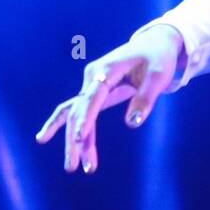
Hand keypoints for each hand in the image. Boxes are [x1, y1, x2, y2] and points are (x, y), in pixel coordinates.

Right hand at [35, 25, 184, 174]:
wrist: (155, 42)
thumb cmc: (158, 58)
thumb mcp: (158, 76)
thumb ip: (146, 98)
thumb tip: (133, 124)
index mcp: (107, 70)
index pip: (92, 98)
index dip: (86, 119)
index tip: (79, 139)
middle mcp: (93, 76)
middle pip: (79, 110)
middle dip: (77, 139)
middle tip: (76, 167)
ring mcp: (91, 83)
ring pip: (75, 114)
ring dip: (74, 139)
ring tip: (72, 167)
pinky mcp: (95, 90)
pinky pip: (80, 111)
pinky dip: (72, 127)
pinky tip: (51, 139)